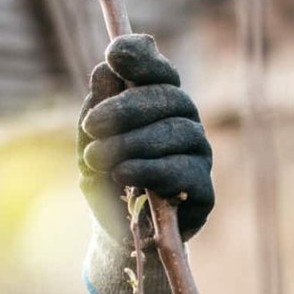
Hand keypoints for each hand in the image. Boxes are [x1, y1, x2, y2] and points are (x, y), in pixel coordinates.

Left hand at [76, 35, 214, 293]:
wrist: (122, 239)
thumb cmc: (106, 182)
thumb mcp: (92, 144)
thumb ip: (97, 109)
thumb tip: (103, 69)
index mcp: (159, 103)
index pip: (158, 69)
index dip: (140, 57)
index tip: (113, 54)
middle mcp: (185, 122)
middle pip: (169, 97)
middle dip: (125, 108)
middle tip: (90, 127)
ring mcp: (199, 154)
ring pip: (176, 132)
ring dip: (131, 143)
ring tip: (96, 159)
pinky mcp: (203, 191)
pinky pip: (183, 171)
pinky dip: (148, 170)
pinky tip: (122, 174)